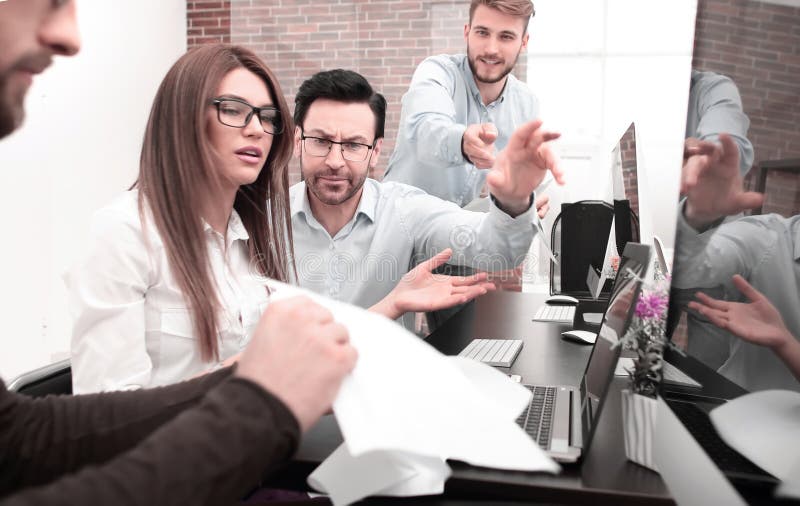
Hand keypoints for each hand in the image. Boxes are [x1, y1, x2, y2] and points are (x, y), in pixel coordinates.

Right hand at [235, 296, 356, 432]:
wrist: (259, 410)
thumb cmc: (258, 383)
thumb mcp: (261, 341)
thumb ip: (285, 328)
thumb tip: (308, 326)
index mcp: (281, 311)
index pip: (309, 303)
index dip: (313, 320)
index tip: (313, 330)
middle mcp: (301, 319)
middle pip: (329, 318)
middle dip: (325, 335)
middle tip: (315, 356)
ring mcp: (321, 337)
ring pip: (342, 334)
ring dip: (336, 349)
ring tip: (319, 368)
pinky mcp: (337, 356)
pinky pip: (352, 353)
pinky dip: (345, 366)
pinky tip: (328, 376)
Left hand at [372, 248, 495, 318]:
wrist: (398, 295)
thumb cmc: (409, 284)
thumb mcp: (425, 267)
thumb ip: (438, 259)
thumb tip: (449, 250)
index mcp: (444, 282)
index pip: (463, 280)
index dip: (474, 278)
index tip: (485, 275)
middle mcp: (446, 291)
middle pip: (466, 289)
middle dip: (479, 287)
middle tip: (492, 286)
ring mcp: (442, 298)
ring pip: (461, 295)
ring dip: (472, 293)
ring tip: (483, 290)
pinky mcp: (435, 304)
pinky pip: (448, 302)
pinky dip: (457, 299)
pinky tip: (464, 297)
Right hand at [462, 123, 497, 168]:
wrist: (482, 139)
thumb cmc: (485, 132)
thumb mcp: (489, 127)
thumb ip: (490, 129)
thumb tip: (490, 134)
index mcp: (469, 133)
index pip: (469, 137)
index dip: (475, 141)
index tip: (483, 144)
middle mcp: (467, 144)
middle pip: (470, 150)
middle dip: (480, 153)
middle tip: (490, 155)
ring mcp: (469, 153)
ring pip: (473, 158)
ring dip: (483, 160)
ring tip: (493, 159)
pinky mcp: (474, 160)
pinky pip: (477, 165)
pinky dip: (485, 165)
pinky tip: (492, 163)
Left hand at [487, 120, 562, 216]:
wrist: (510, 192)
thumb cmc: (502, 182)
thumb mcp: (496, 182)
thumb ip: (495, 180)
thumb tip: (492, 178)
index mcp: (512, 150)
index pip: (520, 135)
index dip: (529, 127)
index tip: (539, 121)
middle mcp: (525, 150)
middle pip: (537, 138)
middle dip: (547, 134)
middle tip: (556, 134)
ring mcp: (536, 156)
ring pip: (549, 153)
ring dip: (556, 163)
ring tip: (560, 175)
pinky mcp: (544, 163)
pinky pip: (554, 165)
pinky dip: (558, 171)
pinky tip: (561, 180)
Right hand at [682, 134, 762, 229]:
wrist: (708, 209)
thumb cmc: (725, 200)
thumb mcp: (736, 203)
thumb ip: (746, 200)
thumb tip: (760, 199)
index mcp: (728, 164)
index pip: (730, 150)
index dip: (727, 143)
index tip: (723, 135)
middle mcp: (713, 162)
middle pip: (708, 151)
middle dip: (702, 149)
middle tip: (696, 150)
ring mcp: (698, 167)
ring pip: (692, 162)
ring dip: (689, 171)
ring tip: (689, 186)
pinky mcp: (686, 175)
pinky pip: (681, 174)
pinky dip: (680, 180)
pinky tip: (682, 190)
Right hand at [688, 275, 791, 350]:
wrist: (779, 332)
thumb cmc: (769, 317)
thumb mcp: (757, 298)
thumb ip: (746, 289)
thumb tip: (734, 276)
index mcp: (735, 309)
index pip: (718, 304)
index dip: (707, 300)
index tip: (697, 294)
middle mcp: (731, 317)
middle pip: (713, 311)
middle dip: (702, 307)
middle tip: (690, 303)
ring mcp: (734, 325)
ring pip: (717, 318)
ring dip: (708, 314)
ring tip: (698, 308)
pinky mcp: (739, 332)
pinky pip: (727, 326)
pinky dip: (718, 321)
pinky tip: (713, 317)